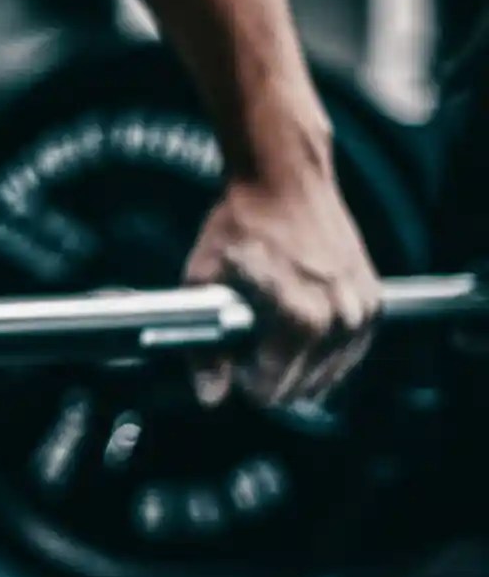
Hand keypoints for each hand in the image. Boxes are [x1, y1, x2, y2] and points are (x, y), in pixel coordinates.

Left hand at [184, 166, 381, 407]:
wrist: (282, 180)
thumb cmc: (238, 226)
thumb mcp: (203, 283)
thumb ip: (205, 348)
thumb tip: (211, 396)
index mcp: (301, 321)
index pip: (274, 389)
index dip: (244, 379)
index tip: (233, 356)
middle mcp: (340, 319)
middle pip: (303, 387)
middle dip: (271, 373)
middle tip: (249, 341)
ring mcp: (362, 310)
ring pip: (329, 374)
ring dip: (299, 364)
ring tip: (272, 330)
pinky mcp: (374, 300)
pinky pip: (350, 350)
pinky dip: (325, 350)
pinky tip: (300, 329)